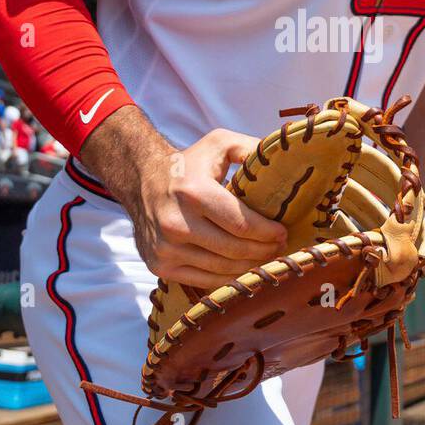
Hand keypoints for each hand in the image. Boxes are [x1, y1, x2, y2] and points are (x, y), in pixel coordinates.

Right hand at [81, 108, 287, 285]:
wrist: (141, 181)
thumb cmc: (188, 164)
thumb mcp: (218, 144)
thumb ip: (250, 149)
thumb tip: (281, 160)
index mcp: (193, 193)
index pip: (241, 224)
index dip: (268, 232)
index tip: (283, 232)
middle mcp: (176, 223)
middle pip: (234, 249)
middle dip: (264, 250)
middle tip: (279, 246)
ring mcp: (166, 249)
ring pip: (222, 268)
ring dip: (250, 265)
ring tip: (265, 256)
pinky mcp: (160, 266)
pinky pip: (205, 280)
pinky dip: (227, 277)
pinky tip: (241, 267)